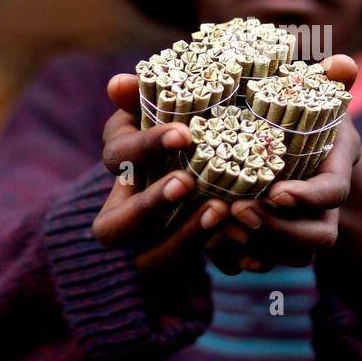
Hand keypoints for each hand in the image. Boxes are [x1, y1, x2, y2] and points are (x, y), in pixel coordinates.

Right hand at [92, 73, 253, 275]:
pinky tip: (247, 244)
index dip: (145, 147)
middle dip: (149, 205)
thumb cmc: (187, 123)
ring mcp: (149, 243)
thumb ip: (145, 93)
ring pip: (149, 260)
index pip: (116, 156)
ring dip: (183, 237)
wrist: (212, 165)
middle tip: (187, 183)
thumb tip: (119, 84)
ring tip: (220, 210)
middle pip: (114, 227)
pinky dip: (219, 260)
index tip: (185, 133)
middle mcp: (123, 210)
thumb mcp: (166, 105)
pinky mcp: (181, 260)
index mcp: (120, 164)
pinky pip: (187, 276)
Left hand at [218, 53, 361, 273]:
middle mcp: (324, 208)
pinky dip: (239, 260)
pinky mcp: (275, 244)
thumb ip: (327, 79)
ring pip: (292, 258)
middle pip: (318, 238)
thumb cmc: (299, 113)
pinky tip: (214, 245)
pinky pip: (263, 266)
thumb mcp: (313, 94)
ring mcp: (301, 229)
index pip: (334, 193)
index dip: (309, 198)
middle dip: (279, 231)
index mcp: (334, 170)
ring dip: (258, 247)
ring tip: (220, 223)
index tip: (277, 192)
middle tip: (239, 211)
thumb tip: (344, 62)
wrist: (293, 145)